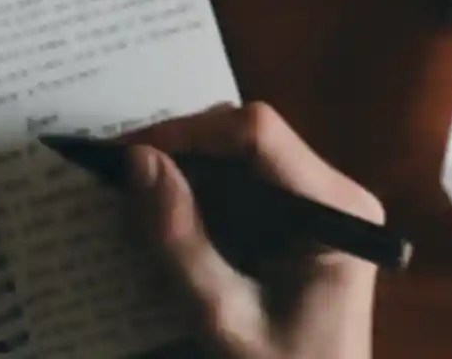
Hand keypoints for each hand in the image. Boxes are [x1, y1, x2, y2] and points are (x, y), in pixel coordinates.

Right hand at [123, 103, 383, 358]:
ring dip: (182, 174)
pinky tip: (158, 217)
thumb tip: (138, 161)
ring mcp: (315, 207)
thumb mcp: (225, 318)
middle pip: (244, 140)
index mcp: (335, 209)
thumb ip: (182, 242)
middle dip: (178, 152)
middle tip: (116, 176)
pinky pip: (239, 189)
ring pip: (235, 160)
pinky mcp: (294, 225)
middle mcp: (332, 194)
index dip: (187, 133)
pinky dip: (195, 198)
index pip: (257, 134)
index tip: (128, 155)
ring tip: (128, 194)